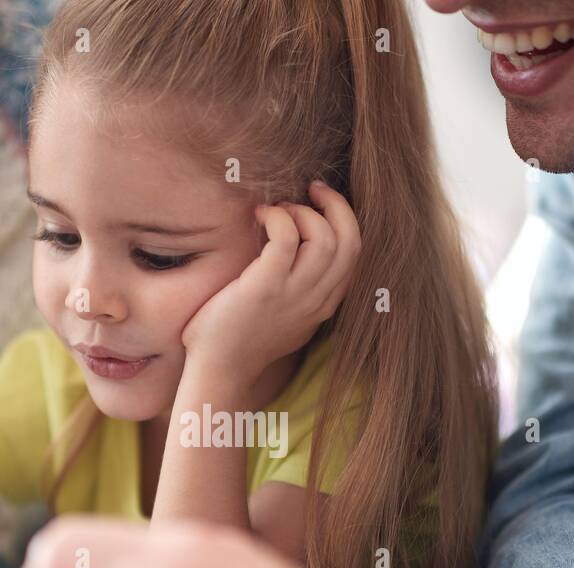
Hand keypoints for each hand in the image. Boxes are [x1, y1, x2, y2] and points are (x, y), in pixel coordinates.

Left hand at [180, 180, 360, 385]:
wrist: (218, 370)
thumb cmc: (241, 340)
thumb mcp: (286, 318)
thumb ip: (301, 291)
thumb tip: (298, 251)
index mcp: (324, 305)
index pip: (354, 254)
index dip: (343, 220)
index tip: (319, 204)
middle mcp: (316, 300)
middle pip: (350, 241)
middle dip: (335, 205)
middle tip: (309, 190)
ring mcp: (294, 294)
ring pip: (325, 236)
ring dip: (302, 211)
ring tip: (277, 211)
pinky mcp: (266, 287)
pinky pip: (287, 236)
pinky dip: (276, 216)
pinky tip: (260, 216)